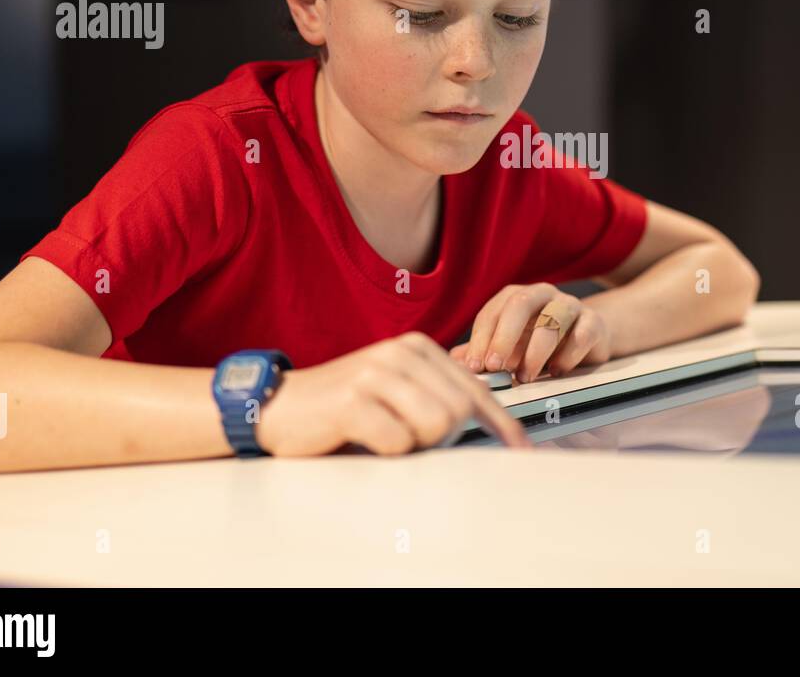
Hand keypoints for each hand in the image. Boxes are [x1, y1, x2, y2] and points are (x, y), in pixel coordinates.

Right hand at [257, 332, 530, 455]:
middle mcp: (400, 353)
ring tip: (386, 437)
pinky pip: (397, 442)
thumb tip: (488, 425)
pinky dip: (387, 451)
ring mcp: (376, 373)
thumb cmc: (345, 405)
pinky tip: (366, 439)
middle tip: (410, 441)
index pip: (476, 389)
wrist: (280, 404)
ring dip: (416, 445)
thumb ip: (437, 397)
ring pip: (437, 424)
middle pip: (461, 410)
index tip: (520, 449)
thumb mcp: (397, 390)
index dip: (502, 424)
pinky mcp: (352, 400)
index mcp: (418, 348)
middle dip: (446, 438)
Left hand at [450, 283, 611, 383]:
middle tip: (494, 367)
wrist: (587, 336)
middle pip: (520, 305)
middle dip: (504, 337)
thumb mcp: (510, 346)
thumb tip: (455, 362)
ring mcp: (570, 306)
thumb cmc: (539, 341)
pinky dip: (567, 356)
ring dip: (534, 353)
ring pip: (551, 321)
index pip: (493, 312)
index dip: (481, 339)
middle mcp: (542, 295)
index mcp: (516, 297)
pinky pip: (581, 335)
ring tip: (524, 377)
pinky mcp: (594, 322)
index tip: (475, 366)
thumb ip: (484, 351)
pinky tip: (556, 372)